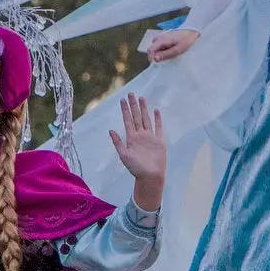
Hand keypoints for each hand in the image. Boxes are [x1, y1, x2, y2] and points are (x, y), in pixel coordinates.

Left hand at [110, 95, 165, 210]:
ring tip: (142, 98)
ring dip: (144, 109)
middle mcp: (140, 136)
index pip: (127, 120)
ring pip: (146, 119)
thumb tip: (110, 130)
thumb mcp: (124, 155)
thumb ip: (118, 142)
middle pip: (136, 117)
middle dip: (133, 105)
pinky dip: (157, 119)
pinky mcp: (159, 141)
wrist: (150, 176)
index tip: (122, 100)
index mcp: (131, 138)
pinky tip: (156, 111)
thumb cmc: (136, 168)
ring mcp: (150, 137)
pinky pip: (158, 128)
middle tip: (131, 94)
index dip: (125, 110)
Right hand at [144, 28, 196, 62]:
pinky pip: (158, 47)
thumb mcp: (177, 50)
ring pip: (155, 49)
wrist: (190, 32)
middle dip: (158, 56)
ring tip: (171, 53)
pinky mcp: (162, 39)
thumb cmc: (185, 40)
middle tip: (168, 58)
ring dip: (161, 53)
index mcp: (161, 39)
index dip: (151, 58)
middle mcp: (158, 37)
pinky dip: (163, 50)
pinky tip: (170, 50)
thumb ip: (166, 54)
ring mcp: (159, 37)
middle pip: (152, 50)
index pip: (150, 49)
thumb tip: (155, 59)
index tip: (157, 63)